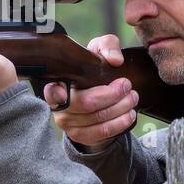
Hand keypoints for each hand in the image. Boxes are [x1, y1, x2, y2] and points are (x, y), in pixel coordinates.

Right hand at [44, 34, 137, 150]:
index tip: (69, 89)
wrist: (95, 96)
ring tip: (132, 98)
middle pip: (86, 104)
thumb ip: (107, 46)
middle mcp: (58, 106)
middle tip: (127, 86)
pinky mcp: (80, 136)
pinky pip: (102, 133)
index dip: (57, 93)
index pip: (51, 91)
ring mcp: (68, 124)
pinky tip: (129, 114)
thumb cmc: (93, 71)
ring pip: (98, 119)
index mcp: (57, 84)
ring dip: (120, 109)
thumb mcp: (99, 52)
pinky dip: (119, 123)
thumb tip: (115, 60)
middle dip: (112, 95)